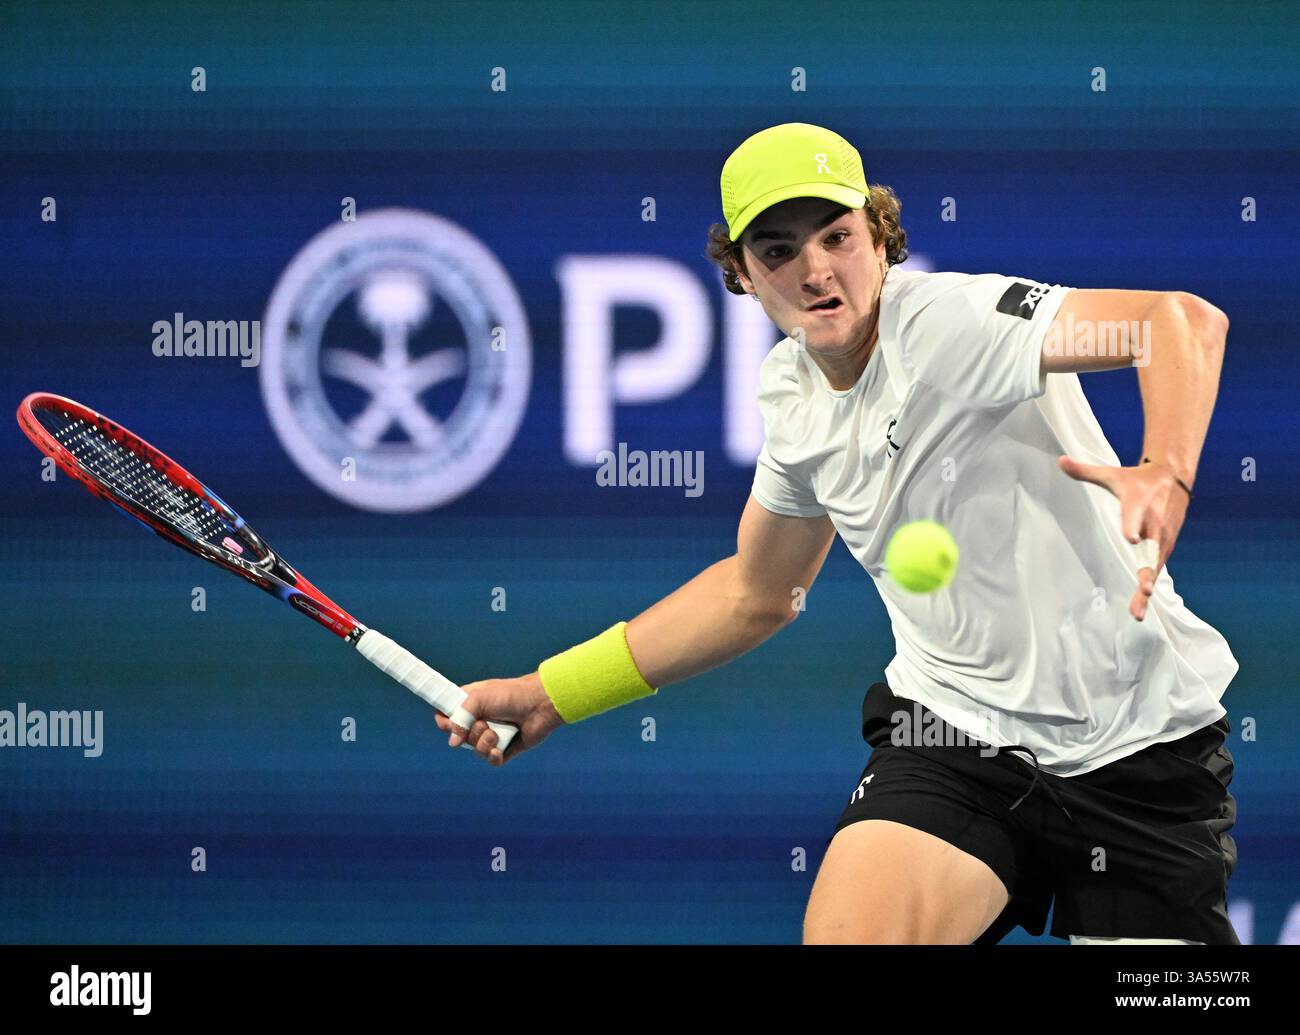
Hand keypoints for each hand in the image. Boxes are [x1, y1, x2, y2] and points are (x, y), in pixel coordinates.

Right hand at [434, 671, 565, 765]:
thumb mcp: (479, 697)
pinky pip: (491, 760)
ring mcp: (492, 734)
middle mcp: (478, 720)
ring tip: (497, 734)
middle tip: (485, 723)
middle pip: (460, 737)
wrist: (540, 705)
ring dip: (484, 744)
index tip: (449, 723)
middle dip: (471, 733)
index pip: (446, 716)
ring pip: (475, 750)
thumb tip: (453, 743)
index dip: (445, 723)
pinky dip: (493, 756)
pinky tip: (499, 751)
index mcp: (469, 704)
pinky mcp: (505, 748)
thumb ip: (460, 717)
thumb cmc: (511, 695)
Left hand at [1057, 455, 1190, 621]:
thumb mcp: (1112, 474)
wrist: (1174, 477)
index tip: (1132, 539)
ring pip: (1154, 567)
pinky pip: (1157, 569)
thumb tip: (1060, 460)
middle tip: (1145, 590)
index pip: (1136, 518)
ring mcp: (1162, 538)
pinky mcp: (1166, 547)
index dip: (1133, 527)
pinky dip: (1150, 587)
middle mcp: (1153, 524)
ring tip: (1138, 610)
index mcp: (1138, 505)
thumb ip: (1085, 471)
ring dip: (1147, 588)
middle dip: (1147, 572)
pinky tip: (1141, 606)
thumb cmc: (1137, 479)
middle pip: (1150, 551)